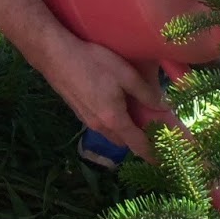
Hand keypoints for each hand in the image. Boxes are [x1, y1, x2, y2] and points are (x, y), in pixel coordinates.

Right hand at [36, 33, 159, 155]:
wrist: (55, 56)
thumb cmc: (93, 63)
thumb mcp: (125, 74)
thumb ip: (145, 93)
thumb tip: (163, 107)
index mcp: (114, 120)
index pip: (138, 145)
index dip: (151, 155)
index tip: (162, 162)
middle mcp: (100, 126)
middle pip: (124, 142)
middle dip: (138, 140)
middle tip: (152, 128)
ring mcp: (86, 120)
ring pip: (111, 134)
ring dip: (123, 131)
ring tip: (134, 115)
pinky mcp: (78, 112)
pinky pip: (100, 125)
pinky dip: (112, 122)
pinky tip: (113, 104)